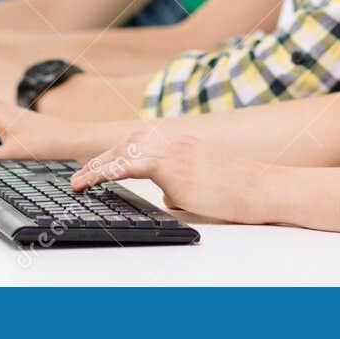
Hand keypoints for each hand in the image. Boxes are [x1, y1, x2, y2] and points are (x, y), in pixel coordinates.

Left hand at [71, 128, 270, 223]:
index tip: (96, 166)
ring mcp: (174, 151)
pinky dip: (108, 169)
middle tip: (79, 178)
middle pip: (126, 143)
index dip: (115, 154)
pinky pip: (132, 163)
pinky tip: (93, 180)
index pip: (139, 144)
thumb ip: (179, 187)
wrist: (260, 189)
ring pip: (124, 150)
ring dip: (98, 166)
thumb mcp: (201, 188)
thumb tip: (165, 197)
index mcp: (181, 144)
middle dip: (100, 159)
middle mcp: (175, 142)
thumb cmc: (237, 192)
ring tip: (79, 183)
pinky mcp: (174, 165)